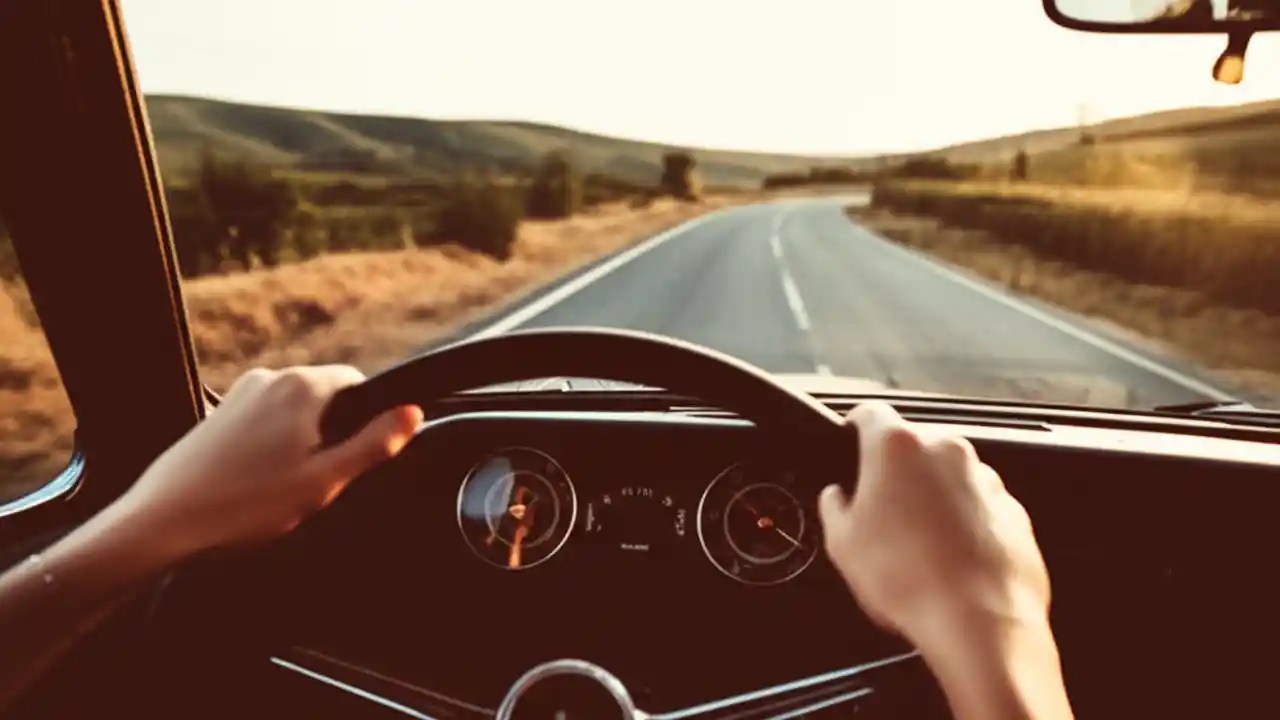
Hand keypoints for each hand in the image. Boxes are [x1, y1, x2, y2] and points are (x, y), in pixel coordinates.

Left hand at [110, 365, 421, 558]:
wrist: (164, 521)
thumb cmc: (245, 505)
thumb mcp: (325, 480)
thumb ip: (374, 444)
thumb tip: (412, 413)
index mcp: (302, 386)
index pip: (358, 383)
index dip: (367, 421)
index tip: (354, 459)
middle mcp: (271, 377)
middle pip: (325, 398)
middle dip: (330, 436)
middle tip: (315, 483)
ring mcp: (240, 393)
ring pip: (294, 413)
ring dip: (299, 444)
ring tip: (279, 489)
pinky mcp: (218, 413)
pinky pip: (264, 423)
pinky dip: (270, 449)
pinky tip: (255, 486)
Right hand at [817, 402, 1050, 648]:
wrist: (980, 622)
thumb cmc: (908, 580)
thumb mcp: (842, 543)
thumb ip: (834, 506)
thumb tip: (836, 498)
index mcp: (897, 447)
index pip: (869, 413)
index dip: (855, 426)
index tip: (852, 439)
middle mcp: (945, 450)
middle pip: (911, 447)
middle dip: (895, 474)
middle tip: (880, 515)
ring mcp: (985, 478)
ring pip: (947, 477)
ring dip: (931, 499)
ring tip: (917, 546)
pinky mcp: (1012, 509)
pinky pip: (978, 506)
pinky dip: (963, 522)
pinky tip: (949, 559)